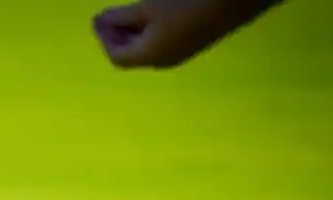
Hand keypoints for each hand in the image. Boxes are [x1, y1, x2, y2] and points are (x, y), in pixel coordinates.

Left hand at [93, 0, 278, 68]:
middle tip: (108, 15)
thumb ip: (122, 16)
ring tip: (127, 13)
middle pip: (130, 55)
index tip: (98, 18)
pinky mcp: (191, 44)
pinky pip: (161, 43)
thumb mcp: (149, 6)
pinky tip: (151, 14)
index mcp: (150, 55)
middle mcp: (163, 61)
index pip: (117, 56)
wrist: (235, 2)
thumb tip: (101, 22)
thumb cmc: (185, 3)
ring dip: (132, 33)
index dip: (104, 38)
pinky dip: (148, 31)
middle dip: (116, 36)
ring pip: (146, 49)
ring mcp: (179, 54)